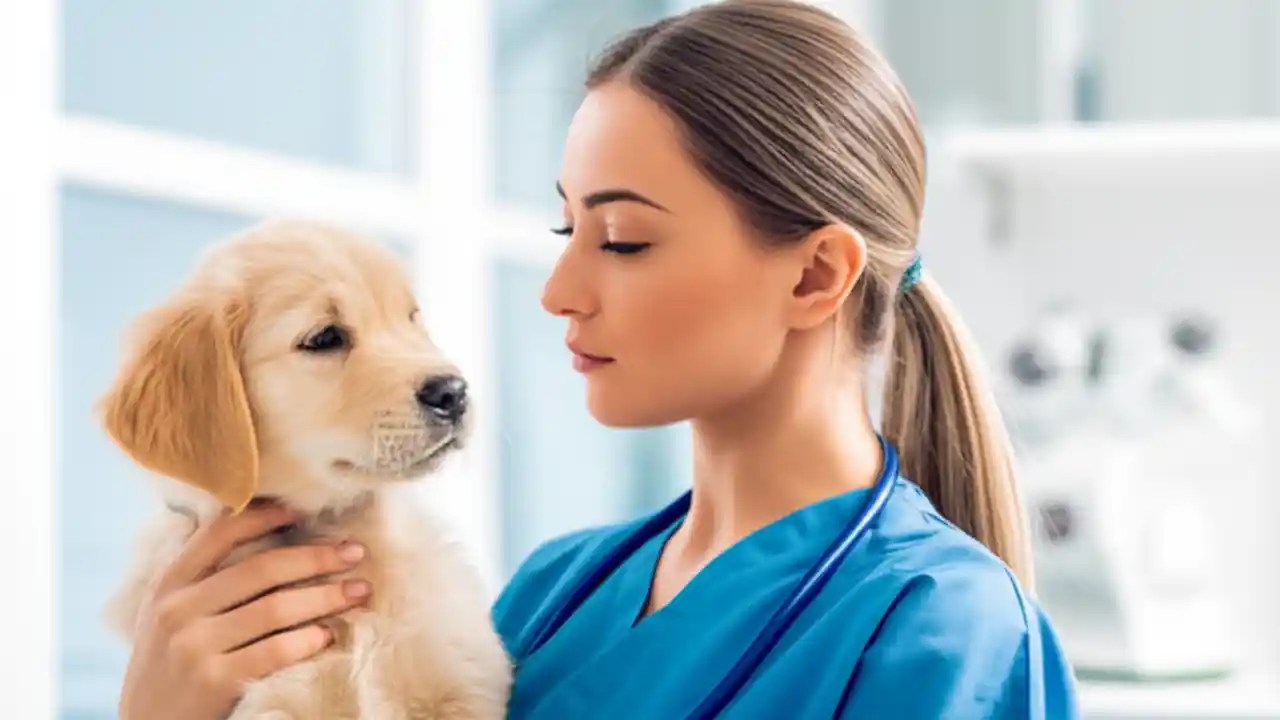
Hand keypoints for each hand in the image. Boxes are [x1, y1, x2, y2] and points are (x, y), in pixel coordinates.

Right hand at [117, 502, 371, 719]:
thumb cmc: (168, 665)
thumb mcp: (168, 614)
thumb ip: (202, 578)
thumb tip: (265, 530)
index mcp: (169, 583)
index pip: (220, 533)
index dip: (266, 516)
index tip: (306, 510)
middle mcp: (178, 609)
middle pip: (262, 569)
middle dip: (317, 557)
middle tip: (355, 552)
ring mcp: (194, 646)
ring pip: (276, 608)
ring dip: (326, 597)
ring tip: (358, 591)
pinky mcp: (212, 682)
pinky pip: (274, 651)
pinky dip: (307, 639)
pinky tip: (328, 634)